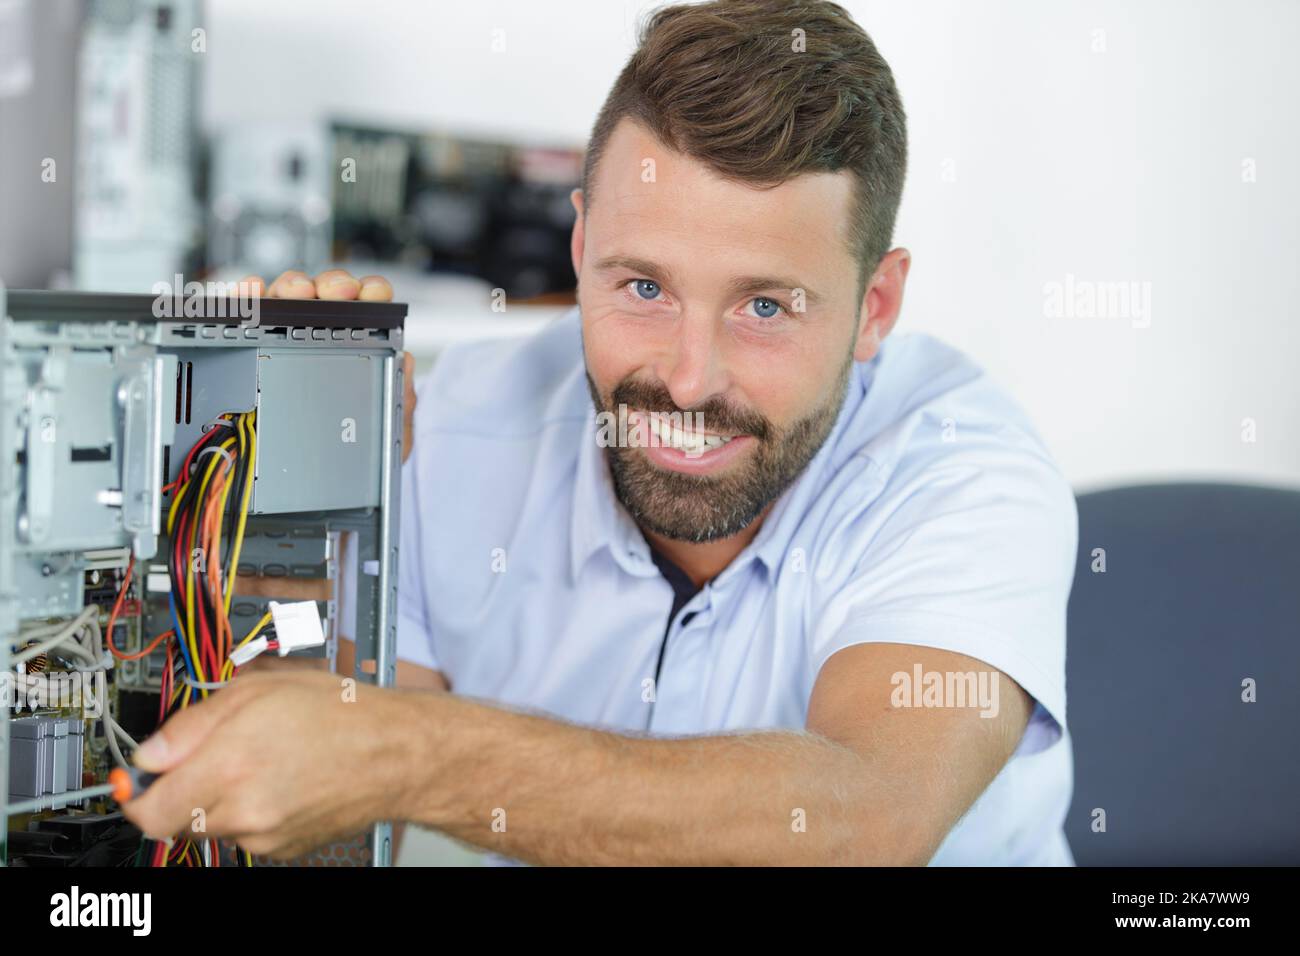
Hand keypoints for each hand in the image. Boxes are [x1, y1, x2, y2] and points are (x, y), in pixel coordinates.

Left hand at [120, 670, 406, 859]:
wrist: (396, 752)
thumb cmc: (339, 713)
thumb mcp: (257, 689)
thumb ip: (191, 723)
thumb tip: (150, 753)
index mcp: (229, 766)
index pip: (148, 811)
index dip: (134, 795)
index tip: (135, 780)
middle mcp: (243, 808)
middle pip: (178, 819)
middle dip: (184, 788)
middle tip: (210, 755)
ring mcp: (265, 833)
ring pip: (213, 825)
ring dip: (220, 798)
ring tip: (260, 759)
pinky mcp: (285, 846)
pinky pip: (247, 831)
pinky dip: (251, 809)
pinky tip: (281, 778)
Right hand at [240, 269, 415, 464]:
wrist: (339, 465)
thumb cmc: (367, 437)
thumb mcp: (393, 425)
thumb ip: (404, 397)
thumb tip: (406, 361)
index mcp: (364, 339)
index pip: (370, 305)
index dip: (373, 291)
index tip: (374, 294)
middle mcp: (326, 330)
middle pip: (326, 293)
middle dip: (333, 285)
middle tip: (338, 294)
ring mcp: (290, 333)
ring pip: (288, 296)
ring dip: (293, 287)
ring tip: (297, 293)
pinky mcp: (256, 341)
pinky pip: (249, 314)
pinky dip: (246, 298)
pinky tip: (250, 293)